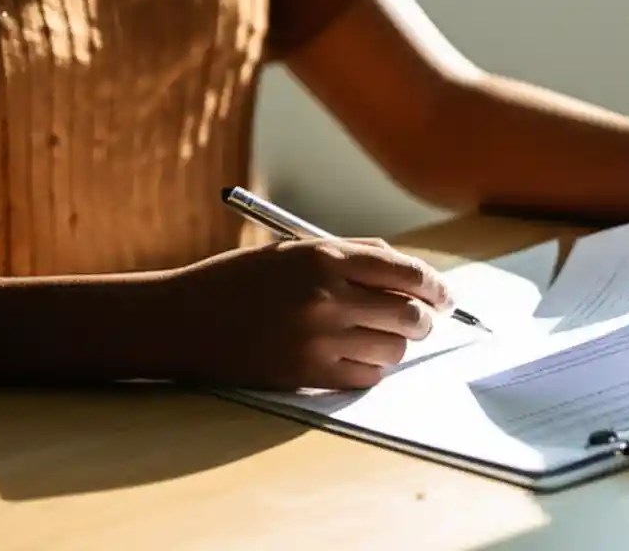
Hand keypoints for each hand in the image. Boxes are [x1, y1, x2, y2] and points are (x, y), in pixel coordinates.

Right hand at [159, 238, 452, 389]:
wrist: (183, 319)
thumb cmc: (243, 280)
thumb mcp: (297, 251)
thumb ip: (357, 255)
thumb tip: (414, 274)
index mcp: (326, 257)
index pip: (409, 273)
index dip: (437, 288)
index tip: (446, 298)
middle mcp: (326, 296)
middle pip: (410, 315)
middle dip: (425, 321)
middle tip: (422, 323)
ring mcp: (316, 338)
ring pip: (393, 350)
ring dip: (396, 346)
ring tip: (378, 338)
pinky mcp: (305, 373)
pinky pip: (367, 378)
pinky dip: (372, 370)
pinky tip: (355, 357)